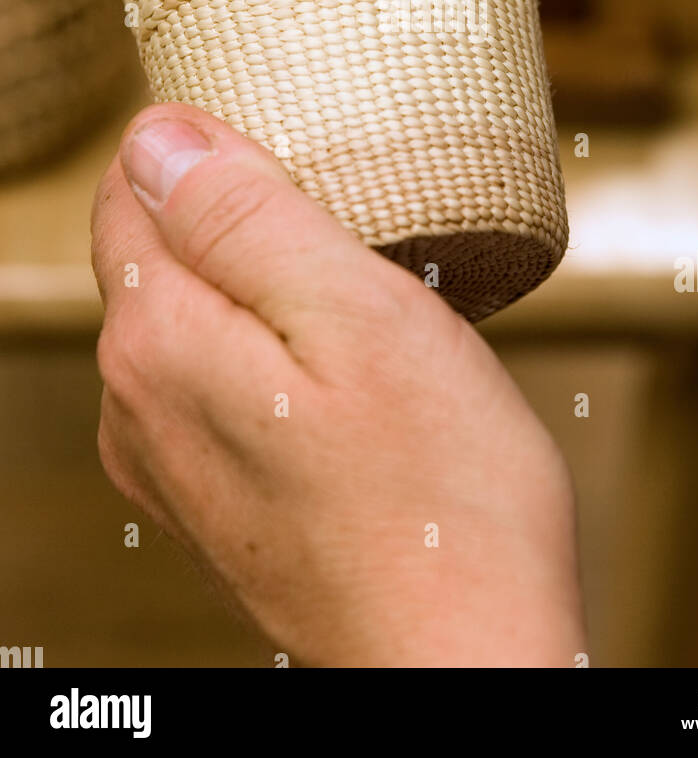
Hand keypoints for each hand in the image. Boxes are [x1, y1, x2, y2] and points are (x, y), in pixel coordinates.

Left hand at [92, 104, 584, 666]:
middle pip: (155, 250)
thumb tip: (157, 135)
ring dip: (251, 276)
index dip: (205, 141)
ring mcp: (167, 460)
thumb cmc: (440, 493)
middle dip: (229, 204)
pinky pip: (213, 378)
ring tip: (350, 274)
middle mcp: (136, 404)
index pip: (132, 186)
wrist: (465, 662)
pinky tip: (335, 362)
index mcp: (159, 342)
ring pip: (187, 314)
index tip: (293, 140)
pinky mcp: (212, 497)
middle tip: (340, 197)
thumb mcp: (358, 314)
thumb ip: (243, 218)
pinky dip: (260, 341)